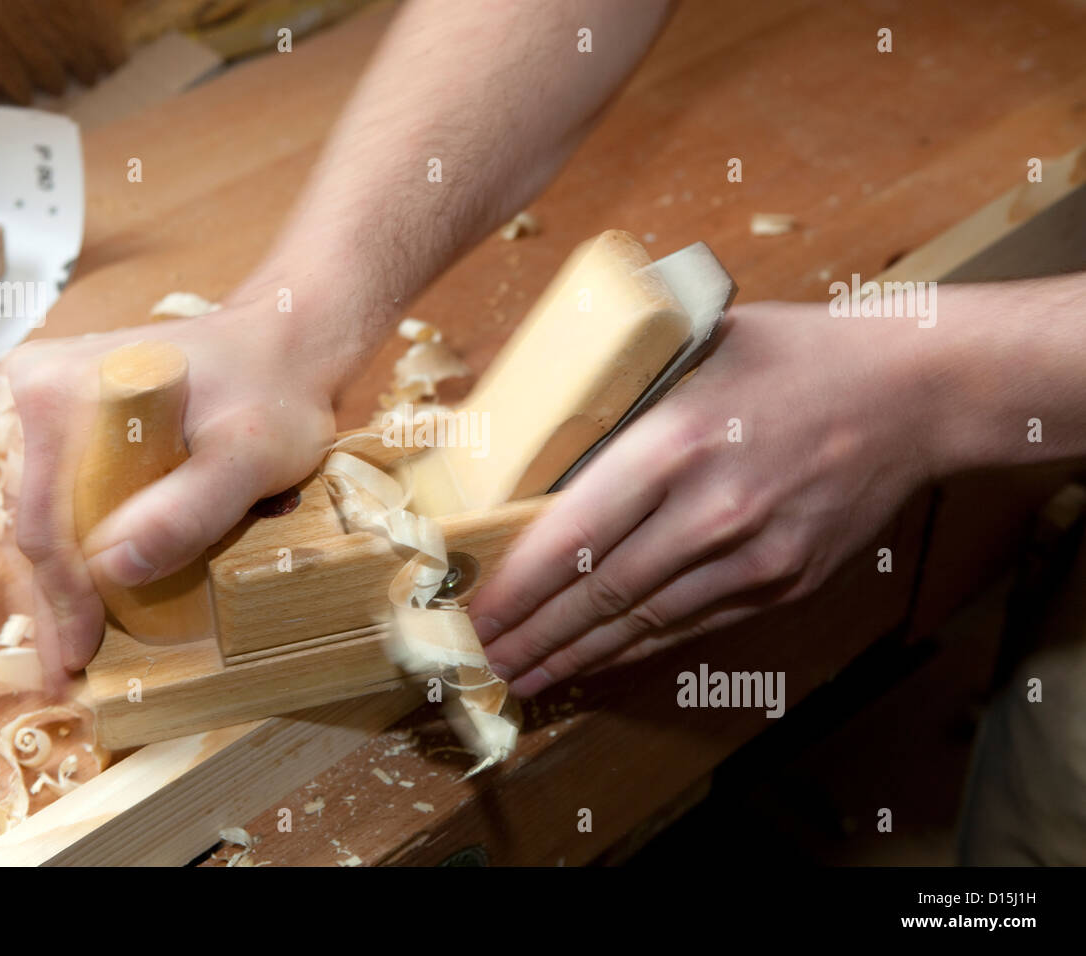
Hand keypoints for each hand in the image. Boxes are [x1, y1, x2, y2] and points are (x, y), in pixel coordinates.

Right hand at [6, 291, 338, 684]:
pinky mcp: (62, 418)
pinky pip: (54, 495)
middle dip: (50, 602)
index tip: (76, 659)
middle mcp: (31, 390)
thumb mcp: (249, 455)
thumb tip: (116, 571)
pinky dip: (70, 550)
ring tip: (66, 650)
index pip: (44, 518)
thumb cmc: (272, 393)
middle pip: (30, 520)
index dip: (61, 599)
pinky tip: (78, 599)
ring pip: (36, 514)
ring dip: (54, 584)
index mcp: (59, 391)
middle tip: (62, 675)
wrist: (281, 343)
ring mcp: (41, 402)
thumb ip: (189, 509)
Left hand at [470, 300, 940, 696]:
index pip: (573, 535)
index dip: (518, 587)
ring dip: (580, 656)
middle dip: (535, 635)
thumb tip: (543, 438)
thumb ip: (624, 399)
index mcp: (677, 441)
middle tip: (485, 661)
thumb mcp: (694, 347)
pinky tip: (602, 662)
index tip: (475, 615)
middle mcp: (713, 508)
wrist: (915, 391)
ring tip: (528, 675)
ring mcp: (755, 554)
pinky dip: (642, 648)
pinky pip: (696, 625)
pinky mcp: (787, 580)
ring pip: (647, 622)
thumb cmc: (794, 354)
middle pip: (601, 593)